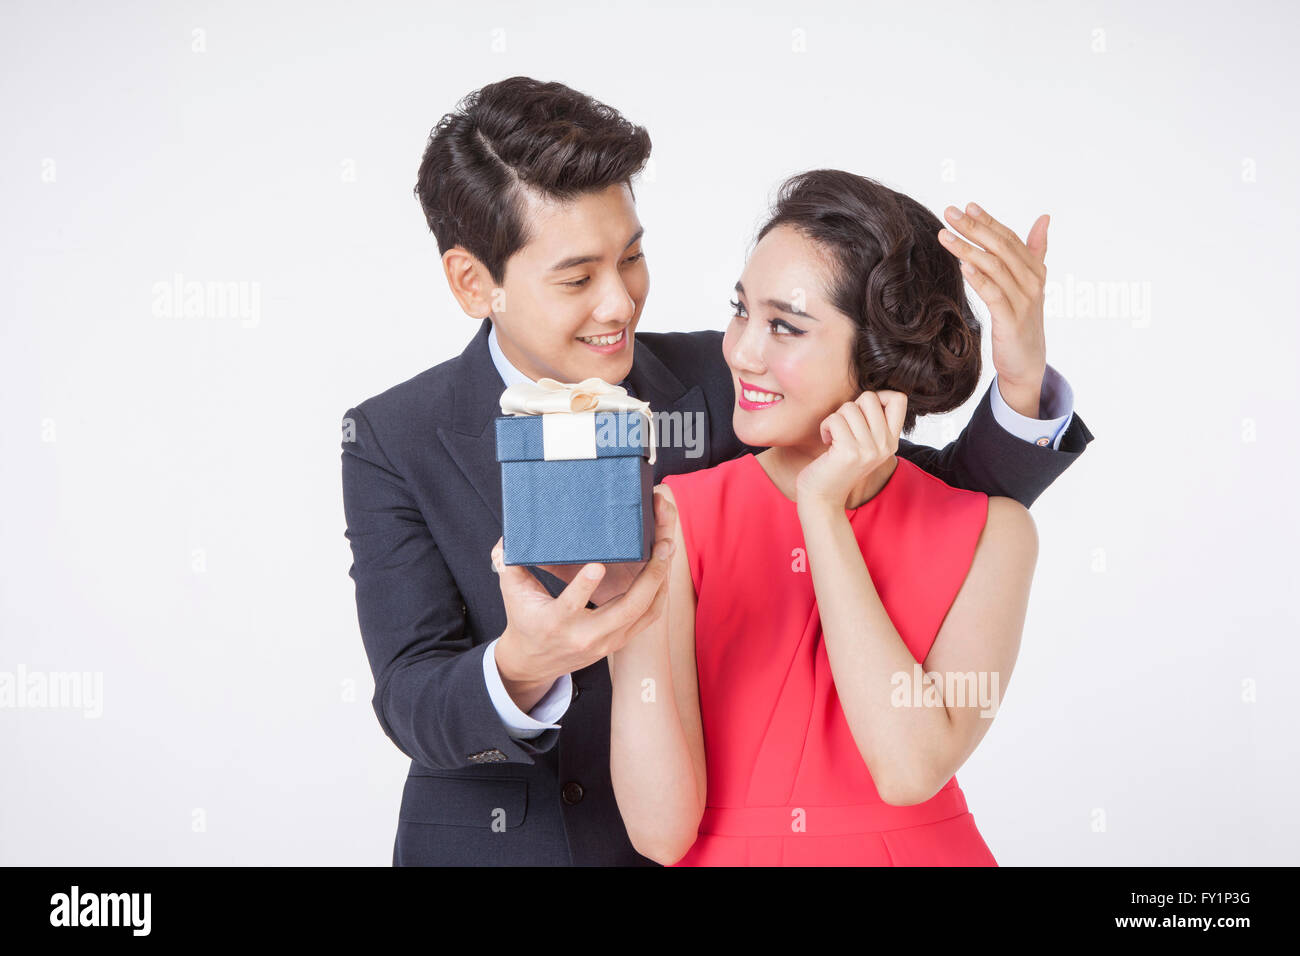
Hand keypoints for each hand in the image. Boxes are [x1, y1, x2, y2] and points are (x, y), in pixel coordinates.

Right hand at [490, 490, 676, 688]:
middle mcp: (586, 636)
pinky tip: (665, 568)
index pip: (570, 606)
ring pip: (645, 612)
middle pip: (627, 609)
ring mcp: (608, 642)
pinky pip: (649, 616)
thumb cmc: (524, 620)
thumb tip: (507, 539)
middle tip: (661, 544)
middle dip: (649, 576)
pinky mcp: (620, 641)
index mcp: (555, 623)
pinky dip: (659, 592)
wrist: (533, 662)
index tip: (597, 565)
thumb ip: (509, 563)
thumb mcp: (512, 593)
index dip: (584, 587)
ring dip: (660, 580)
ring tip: (668, 548)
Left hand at [795, 391, 906, 510]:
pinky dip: (825, 427)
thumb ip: (873, 423)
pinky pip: (835, 419)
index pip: (899, 399)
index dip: (878, 395)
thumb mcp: (864, 445)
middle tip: (844, 428)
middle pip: (870, 397)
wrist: (823, 498)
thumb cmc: (837, 466)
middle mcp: (885, 445)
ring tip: (834, 437)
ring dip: (835, 419)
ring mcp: (869, 449)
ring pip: (849, 407)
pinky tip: (827, 442)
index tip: (862, 412)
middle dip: (850, 407)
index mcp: (892, 442)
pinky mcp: (849, 452)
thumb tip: (872, 394)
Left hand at [938, 203, 1048, 417]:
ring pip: (994, 267)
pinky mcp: (1011, 321)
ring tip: (945, 235)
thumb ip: (1034, 251)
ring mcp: (1023, 301)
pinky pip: (994, 295)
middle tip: (950, 212)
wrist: (1027, 363)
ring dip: (967, 249)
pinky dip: (979, 278)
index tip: (967, 206)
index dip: (989, 221)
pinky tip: (963, 266)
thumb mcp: (1029, 284)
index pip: (1009, 238)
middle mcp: (1032, 282)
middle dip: (974, 228)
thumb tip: (1044, 217)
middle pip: (1000, 247)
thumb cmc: (1022, 321)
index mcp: (1035, 270)